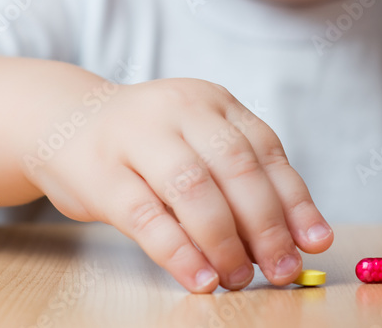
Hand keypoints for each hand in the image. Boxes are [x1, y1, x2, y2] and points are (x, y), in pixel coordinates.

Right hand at [23, 78, 332, 291]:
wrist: (66, 122)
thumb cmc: (150, 145)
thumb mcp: (200, 145)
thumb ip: (244, 184)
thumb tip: (297, 240)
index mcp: (215, 102)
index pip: (266, 151)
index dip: (295, 200)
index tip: (316, 242)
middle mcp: (181, 109)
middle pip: (235, 167)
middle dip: (267, 224)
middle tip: (283, 268)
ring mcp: (136, 136)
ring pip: (192, 188)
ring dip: (224, 239)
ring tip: (241, 277)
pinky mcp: (99, 172)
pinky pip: (145, 216)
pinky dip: (179, 251)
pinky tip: (201, 278)